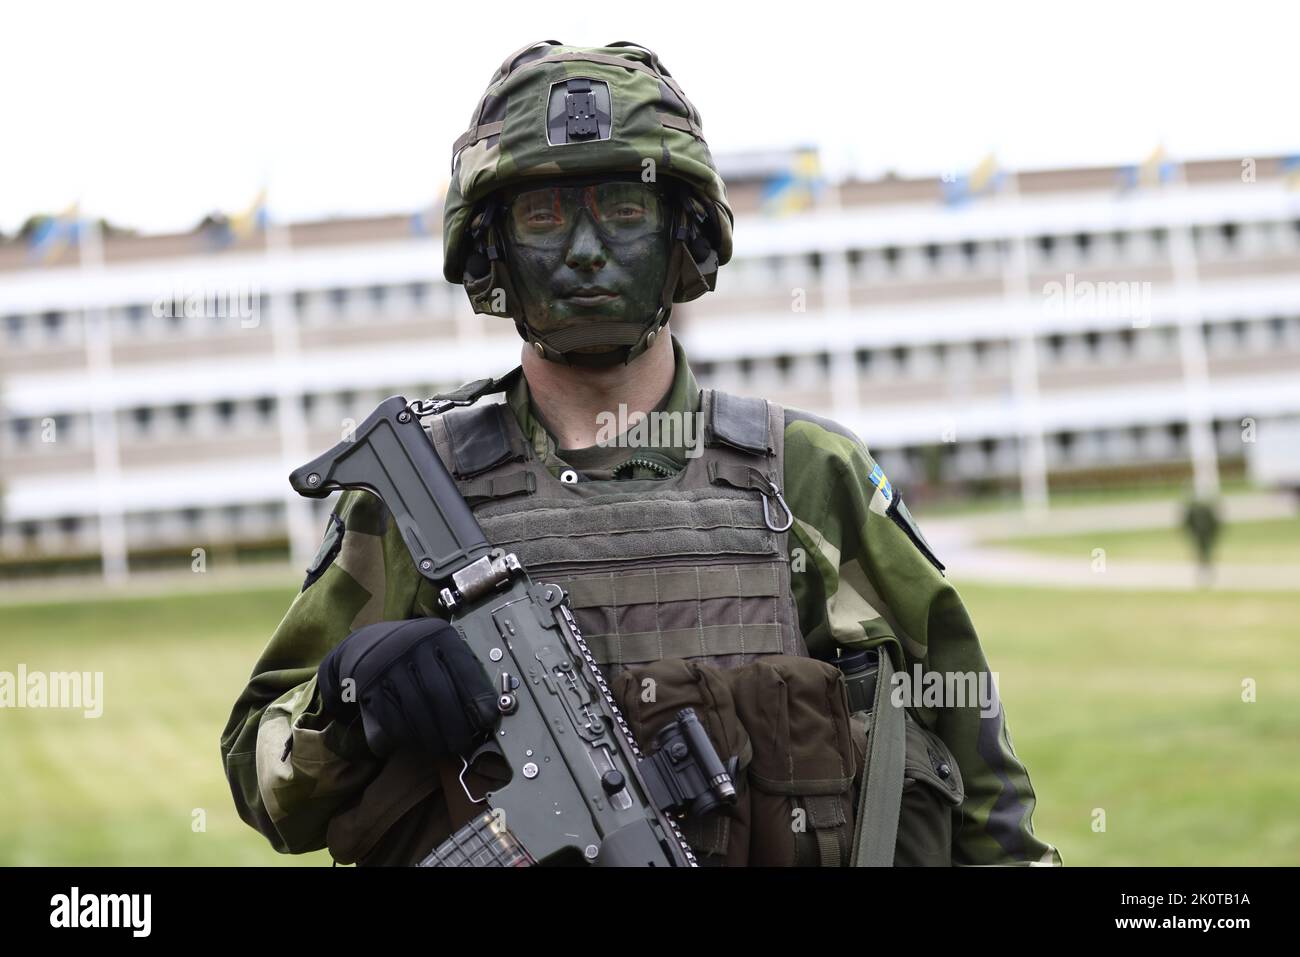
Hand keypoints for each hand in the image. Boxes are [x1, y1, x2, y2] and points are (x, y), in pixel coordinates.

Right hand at [317, 617, 497, 758]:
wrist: (364, 645)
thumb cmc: (413, 653)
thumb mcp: (437, 649)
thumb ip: (459, 672)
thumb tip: (487, 710)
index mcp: (437, 634)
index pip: (463, 667)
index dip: (477, 696)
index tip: (487, 720)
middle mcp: (412, 644)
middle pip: (438, 692)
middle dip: (454, 724)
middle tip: (463, 745)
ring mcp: (388, 664)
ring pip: (415, 707)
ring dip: (432, 735)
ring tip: (443, 748)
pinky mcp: (368, 683)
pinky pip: (391, 716)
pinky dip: (407, 734)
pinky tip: (418, 743)